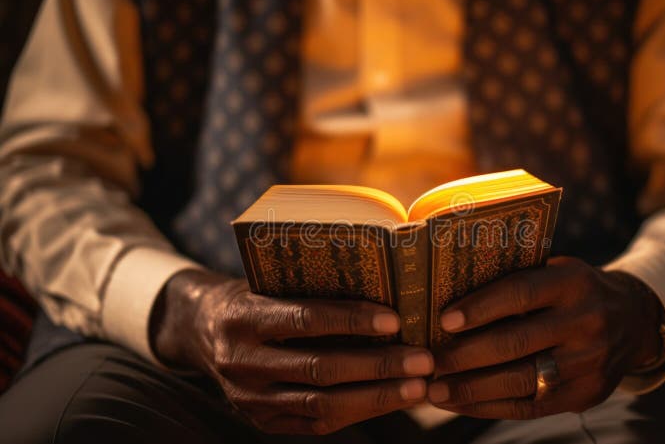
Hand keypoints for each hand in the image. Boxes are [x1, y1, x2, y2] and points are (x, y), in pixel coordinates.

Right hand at [150, 269, 432, 434]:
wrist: (198, 331)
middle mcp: (241, 362)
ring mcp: (250, 398)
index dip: (350, 320)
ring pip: (321, 405)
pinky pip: (317, 423)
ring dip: (377, 397)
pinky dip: (359, 413)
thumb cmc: (251, 296)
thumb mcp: (269, 283)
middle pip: (319, 369)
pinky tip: (391, 400)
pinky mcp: (262, 421)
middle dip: (378, 366)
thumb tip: (384, 289)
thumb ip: (311, 290)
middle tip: (423, 360)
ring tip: (418, 387)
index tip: (395, 319)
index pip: (303, 320)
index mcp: (243, 318)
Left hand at [427, 257, 663, 418]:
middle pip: (516, 343)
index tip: (444, 320)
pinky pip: (529, 407)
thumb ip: (516, 280)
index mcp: (573, 282)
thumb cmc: (572, 291)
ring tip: (433, 390)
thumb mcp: (556, 271)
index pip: (521, 293)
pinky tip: (459, 404)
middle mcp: (586, 322)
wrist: (634, 320)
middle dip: (465, 356)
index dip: (480, 307)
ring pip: (520, 381)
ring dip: (471, 389)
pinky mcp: (586, 395)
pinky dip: (488, 407)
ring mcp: (589, 363)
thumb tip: (446, 295)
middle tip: (427, 362)